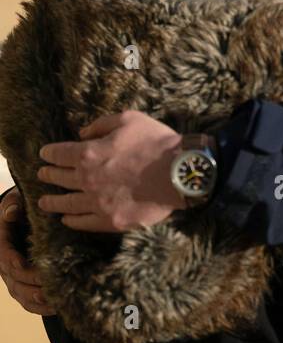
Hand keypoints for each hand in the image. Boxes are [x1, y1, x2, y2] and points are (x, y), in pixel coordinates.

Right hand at [0, 188, 55, 314]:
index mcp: (2, 244)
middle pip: (14, 279)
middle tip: (46, 286)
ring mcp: (15, 279)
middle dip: (30, 283)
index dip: (11, 260)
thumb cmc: (23, 207)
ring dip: (38, 300)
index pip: (3, 255)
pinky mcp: (26, 288)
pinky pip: (31, 303)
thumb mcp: (16, 201)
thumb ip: (12, 205)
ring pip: (22, 295)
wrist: (28, 219)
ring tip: (54, 302)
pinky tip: (58, 308)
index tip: (20, 264)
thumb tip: (11, 212)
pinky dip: (42, 308)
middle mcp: (6, 265)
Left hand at [35, 111, 181, 232]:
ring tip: (43, 203)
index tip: (44, 154)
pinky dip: (72, 221)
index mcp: (89, 153)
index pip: (58, 154)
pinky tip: (66, 219)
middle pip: (59, 179)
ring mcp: (98, 203)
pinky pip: (84, 223)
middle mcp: (87, 180)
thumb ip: (101, 124)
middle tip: (42, 175)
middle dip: (47, 175)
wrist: (181, 173)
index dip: (49, 154)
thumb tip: (81, 134)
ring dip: (52, 202)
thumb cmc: (157, 142)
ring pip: (66, 204)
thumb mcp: (129, 119)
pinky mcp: (111, 221)